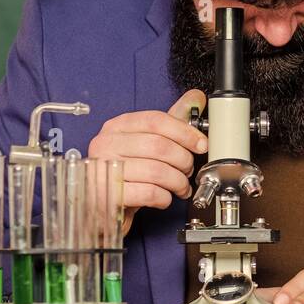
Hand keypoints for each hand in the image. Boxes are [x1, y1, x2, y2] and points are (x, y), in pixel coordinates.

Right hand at [87, 89, 208, 236]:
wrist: (102, 206)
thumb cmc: (127, 172)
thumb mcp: (148, 142)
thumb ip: (172, 120)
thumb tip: (196, 97)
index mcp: (116, 127)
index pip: (156, 120)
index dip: (185, 132)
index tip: (201, 144)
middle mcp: (106, 145)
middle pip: (159, 146)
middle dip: (183, 160)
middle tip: (188, 170)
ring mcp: (104, 170)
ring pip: (157, 171)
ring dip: (177, 182)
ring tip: (180, 186)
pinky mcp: (108, 196)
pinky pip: (149, 193)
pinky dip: (165, 198)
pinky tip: (164, 198)